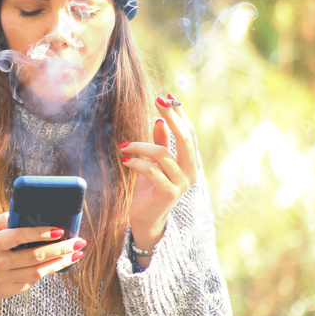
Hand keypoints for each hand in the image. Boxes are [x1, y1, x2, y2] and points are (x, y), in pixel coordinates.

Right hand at [0, 212, 85, 306]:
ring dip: (60, 262)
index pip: (18, 237)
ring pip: (39, 271)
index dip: (39, 233)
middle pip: (34, 256)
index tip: (58, 230)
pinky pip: (34, 279)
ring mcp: (5, 279)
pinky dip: (49, 270)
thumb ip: (3, 220)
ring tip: (76, 253)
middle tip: (77, 241)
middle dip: (60, 248)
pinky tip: (61, 262)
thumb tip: (25, 211)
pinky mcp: (12, 290)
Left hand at [119, 93, 200, 250]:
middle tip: (156, 102)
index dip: (180, 114)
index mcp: (190, 162)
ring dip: (140, 145)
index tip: (166, 96)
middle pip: (185, 139)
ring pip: (163, 154)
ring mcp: (181, 184)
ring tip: (124, 145)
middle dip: (171, 117)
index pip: (189, 133)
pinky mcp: (168, 193)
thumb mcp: (154, 162)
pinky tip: (125, 160)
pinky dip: (136, 162)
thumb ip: (160, 142)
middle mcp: (190, 172)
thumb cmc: (149, 189)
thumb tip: (160, 119)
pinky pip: (151, 170)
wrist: (145, 219)